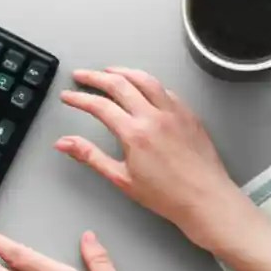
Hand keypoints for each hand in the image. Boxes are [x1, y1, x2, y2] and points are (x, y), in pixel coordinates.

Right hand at [57, 68, 259, 253]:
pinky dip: (148, 83)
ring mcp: (173, 112)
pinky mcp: (188, 114)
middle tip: (82, 76)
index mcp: (135, 133)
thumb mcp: (121, 179)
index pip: (99, 105)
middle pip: (119, 84)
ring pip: (145, 79)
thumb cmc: (167, 195)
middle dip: (95, 77)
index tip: (68, 97)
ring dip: (123, 71)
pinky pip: (165, 89)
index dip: (79, 98)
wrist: (205, 199)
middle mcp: (154, 116)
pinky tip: (143, 86)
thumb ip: (90, 156)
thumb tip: (65, 143)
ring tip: (109, 72)